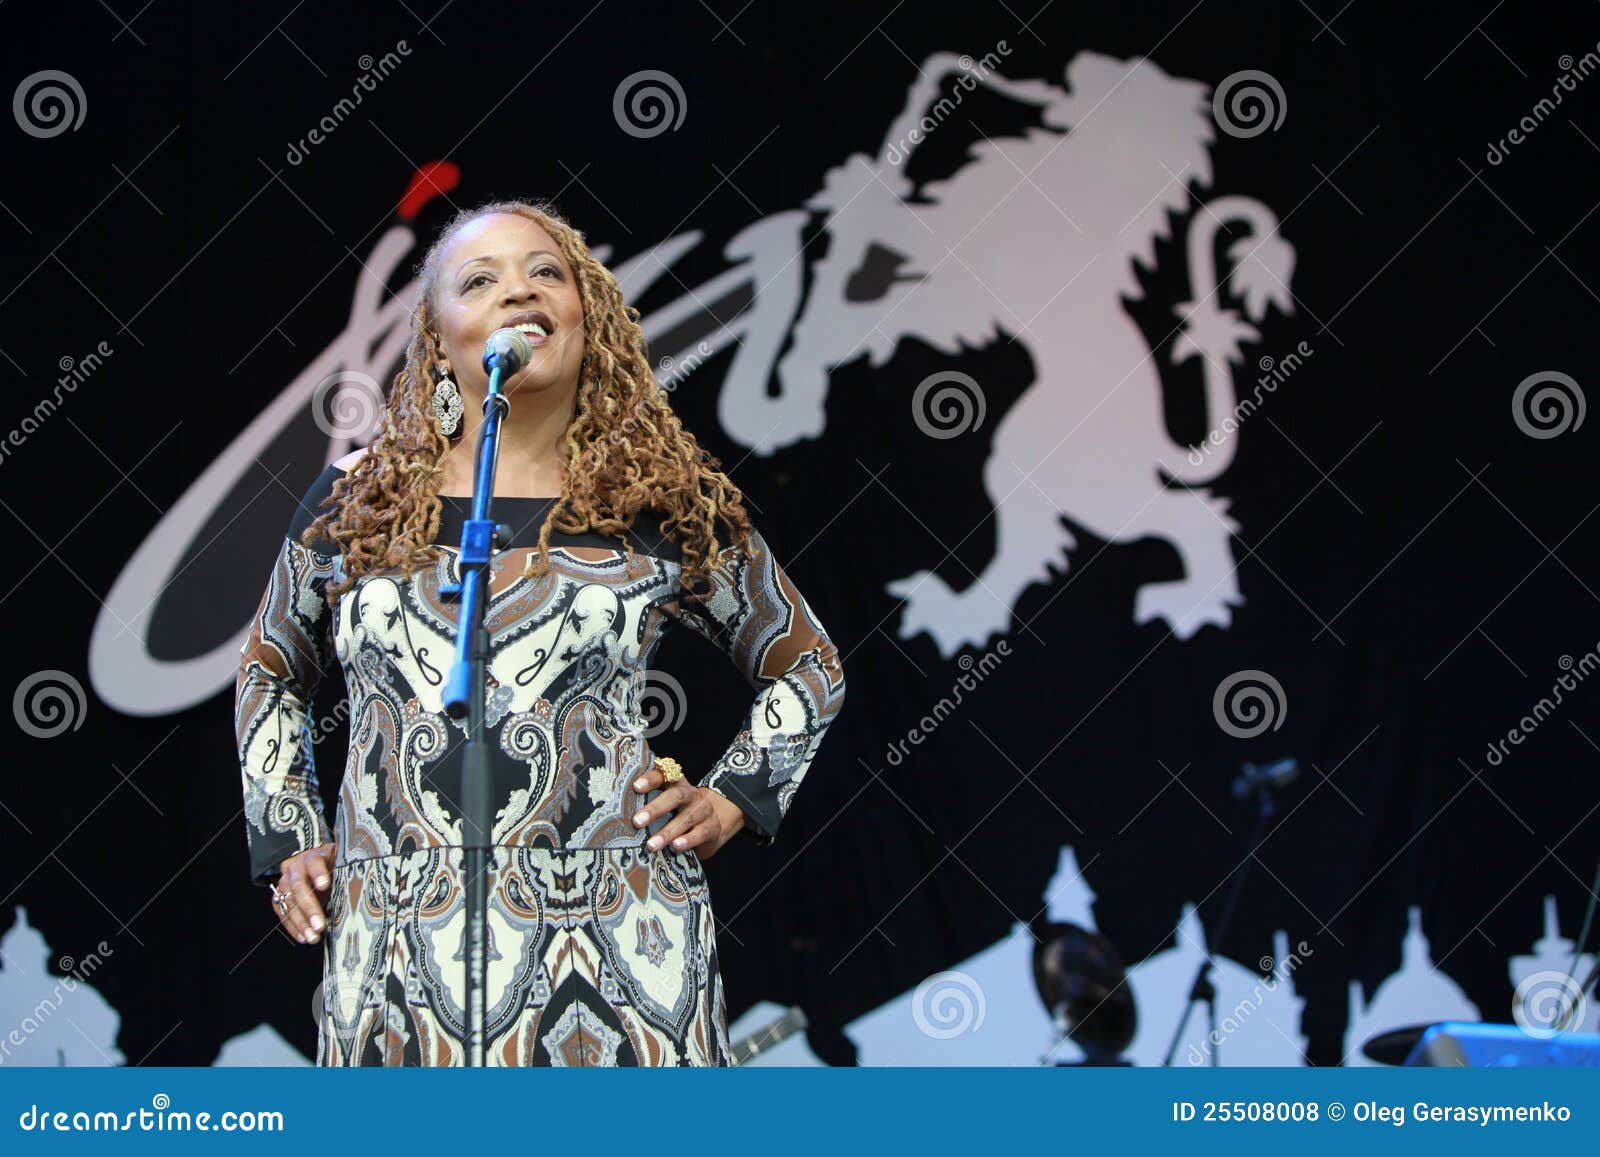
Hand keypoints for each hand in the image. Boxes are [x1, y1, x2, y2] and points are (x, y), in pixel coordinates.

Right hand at [271, 841, 335, 944]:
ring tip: (312, 936)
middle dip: (309, 908)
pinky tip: (303, 936)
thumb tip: (359, 894)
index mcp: (314, 856)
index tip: (325, 886)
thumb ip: (345, 876)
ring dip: (300, 922)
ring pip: (288, 901)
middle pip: (299, 886)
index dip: (318, 873)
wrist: (319, 865)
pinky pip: (282, 911)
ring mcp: (285, 881)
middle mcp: (295, 867)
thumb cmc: (334, 867)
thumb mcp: (342, 867)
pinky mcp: (280, 895)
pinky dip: (293, 926)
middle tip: (319, 925)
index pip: (313, 861)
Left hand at [631, 765, 745, 860]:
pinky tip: (676, 847)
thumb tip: (616, 813)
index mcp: (676, 784)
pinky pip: (700, 833)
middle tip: (637, 822)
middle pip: (676, 796)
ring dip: (667, 832)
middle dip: (655, 809)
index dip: (651, 779)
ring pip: (686, 818)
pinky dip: (688, 840)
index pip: (664, 774)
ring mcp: (703, 811)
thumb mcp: (668, 804)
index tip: (635, 787)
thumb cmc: (680, 812)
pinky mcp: (712, 828)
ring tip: (651, 845)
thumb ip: (649, 803)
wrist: (716, 821)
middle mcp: (690, 794)